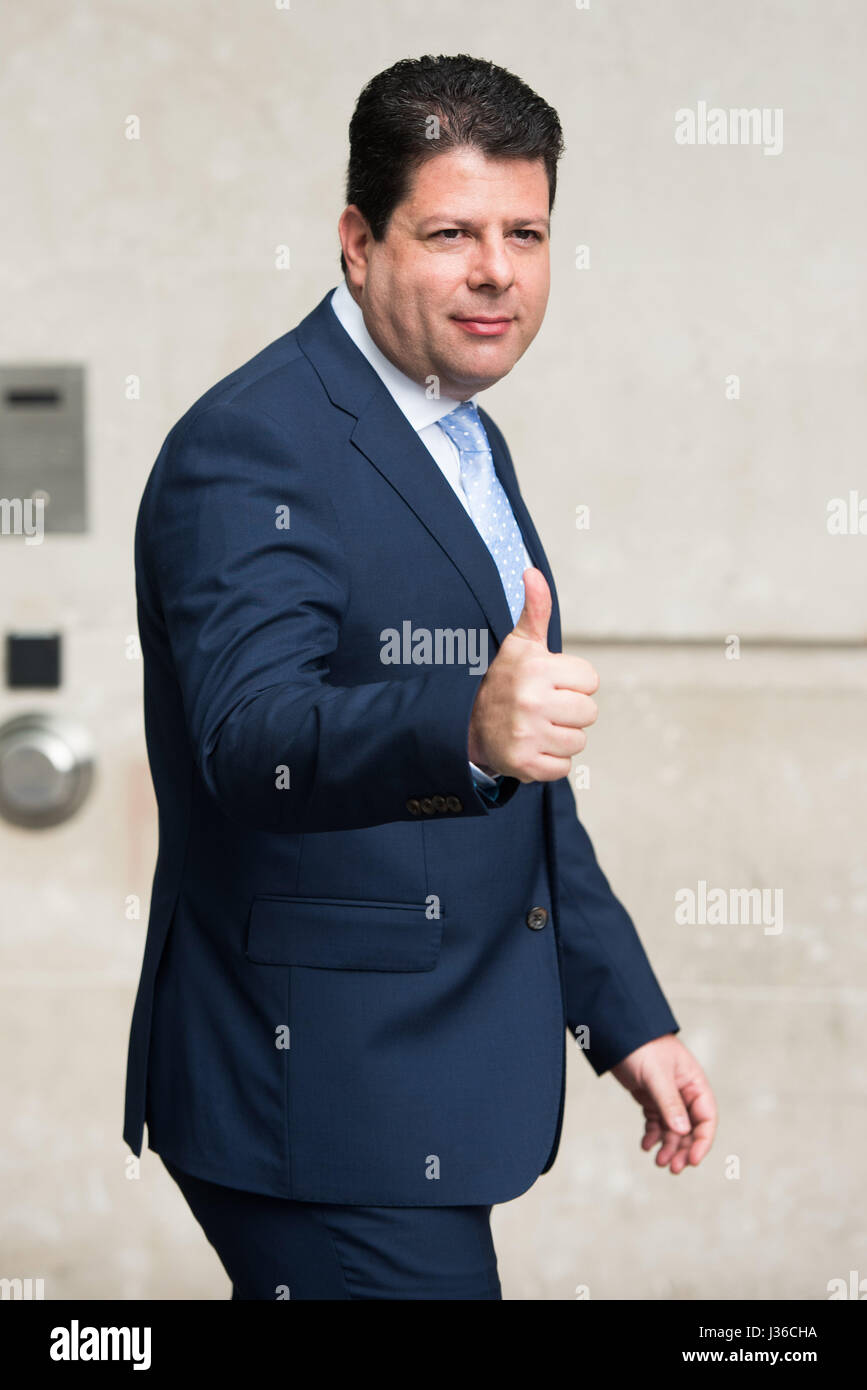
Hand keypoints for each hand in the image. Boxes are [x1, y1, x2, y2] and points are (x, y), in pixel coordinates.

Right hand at [467, 567, 598, 782]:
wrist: (466, 723)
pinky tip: (532, 745)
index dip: (573, 683)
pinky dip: (550, 761)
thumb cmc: (505, 680)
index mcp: (536, 670)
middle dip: (570, 711)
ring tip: (537, 726)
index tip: (549, 683)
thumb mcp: (520, 644)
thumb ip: (535, 609)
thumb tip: (533, 572)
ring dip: (561, 737)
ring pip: (579, 741)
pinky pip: (564, 767)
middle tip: (543, 707)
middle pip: (589, 713)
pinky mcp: (525, 765)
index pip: (590, 680)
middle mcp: (532, 702)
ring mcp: (528, 735)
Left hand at [611, 1034, 716, 1173]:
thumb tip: (683, 1132)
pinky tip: (646, 1145)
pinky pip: (656, 1123)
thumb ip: (669, 1102)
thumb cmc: (642, 1046)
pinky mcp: (650, 1098)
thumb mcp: (656, 1075)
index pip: (706, 1118)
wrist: (618, 1033)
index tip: (693, 1160)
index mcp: (694, 1084)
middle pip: (690, 1129)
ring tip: (658, 1161)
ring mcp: (667, 1096)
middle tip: (672, 1168)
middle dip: (683, 1150)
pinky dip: (653, 1135)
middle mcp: (684, 1092)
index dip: (703, 1141)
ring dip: (668, 1146)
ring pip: (673, 1129)